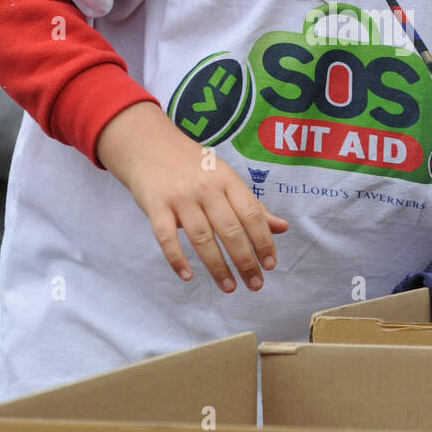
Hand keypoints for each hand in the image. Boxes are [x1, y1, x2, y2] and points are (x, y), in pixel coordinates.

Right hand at [96, 102, 288, 292]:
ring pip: (202, 237)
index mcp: (227, 180)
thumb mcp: (226, 178)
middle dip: (245, 260)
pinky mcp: (156, 206)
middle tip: (255, 284)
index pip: (251, 213)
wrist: (149, 145)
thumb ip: (252, 205)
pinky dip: (176, 259)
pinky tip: (188, 277)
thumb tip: (282, 228)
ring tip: (229, 287)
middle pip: (230, 229)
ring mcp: (180, 198)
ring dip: (217, 266)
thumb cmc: (194, 167)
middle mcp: (206, 188)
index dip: (263, 241)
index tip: (270, 265)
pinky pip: (166, 237)